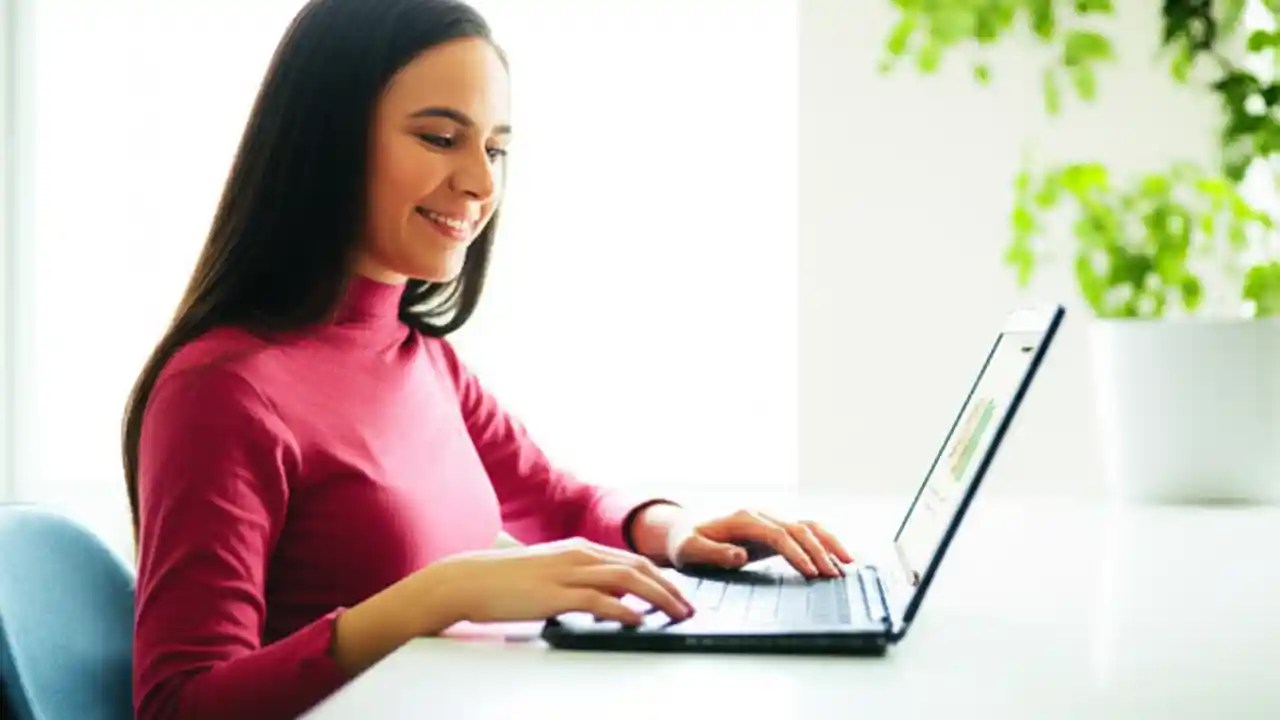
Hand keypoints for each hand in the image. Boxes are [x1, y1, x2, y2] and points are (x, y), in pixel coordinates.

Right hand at [431, 538, 694, 626]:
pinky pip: (598, 601)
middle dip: (669, 587)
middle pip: (637, 567)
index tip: (679, 594)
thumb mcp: (551, 573)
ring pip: (626, 580)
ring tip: (676, 614)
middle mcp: (579, 555)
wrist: (469, 579)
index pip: (632, 560)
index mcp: (579, 549)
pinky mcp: (555, 594)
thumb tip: (612, 599)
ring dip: (658, 597)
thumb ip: (582, 581)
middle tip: (689, 607)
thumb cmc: (507, 580)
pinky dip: (623, 610)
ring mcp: (567, 573)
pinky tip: (638, 621)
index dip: (661, 577)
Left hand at [633, 504, 854, 578]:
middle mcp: (760, 514)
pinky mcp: (775, 528)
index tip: (811, 572)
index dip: (796, 553)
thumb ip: (714, 553)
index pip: (777, 534)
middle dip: (819, 552)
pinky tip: (838, 556)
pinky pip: (805, 531)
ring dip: (828, 543)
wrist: (685, 529)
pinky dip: (824, 541)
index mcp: (742, 518)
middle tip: (835, 576)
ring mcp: (770, 519)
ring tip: (848, 564)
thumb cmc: (686, 543)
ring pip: (807, 526)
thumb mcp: (690, 551)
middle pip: (798, 528)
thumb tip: (739, 555)